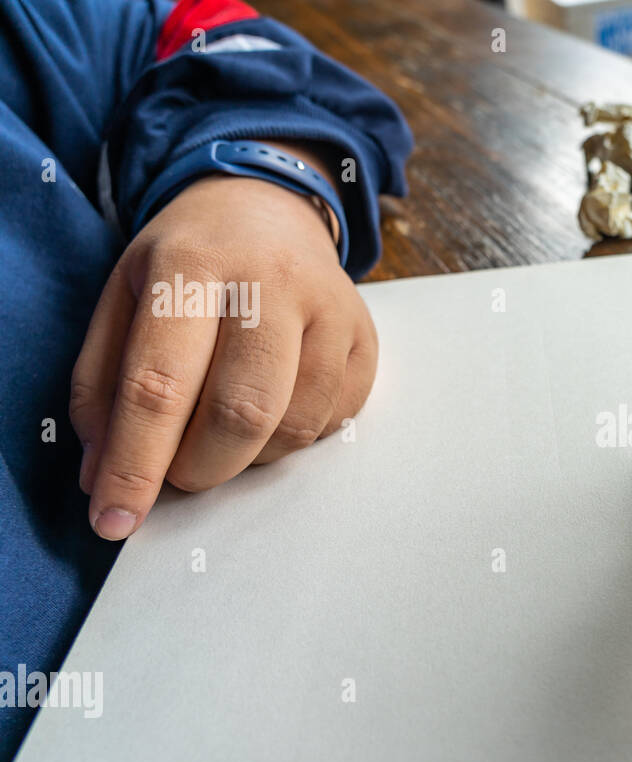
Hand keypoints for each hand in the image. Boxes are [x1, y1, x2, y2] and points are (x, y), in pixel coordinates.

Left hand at [70, 153, 376, 539]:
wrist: (267, 207)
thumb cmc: (188, 263)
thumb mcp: (121, 299)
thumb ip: (102, 385)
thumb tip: (102, 473)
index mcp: (192, 265)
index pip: (158, 385)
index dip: (135, 465)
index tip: (115, 520)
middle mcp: (270, 281)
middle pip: (241, 412)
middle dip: (201, 468)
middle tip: (180, 473)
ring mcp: (329, 309)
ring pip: (294, 426)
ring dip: (250, 457)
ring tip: (225, 433)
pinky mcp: (366, 337)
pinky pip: (332, 422)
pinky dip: (292, 438)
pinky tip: (271, 408)